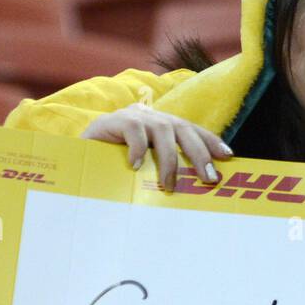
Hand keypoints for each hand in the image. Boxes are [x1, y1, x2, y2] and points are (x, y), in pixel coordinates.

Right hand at [81, 103, 231, 190]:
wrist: (76, 154)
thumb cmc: (114, 164)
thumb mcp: (145, 166)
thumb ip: (164, 168)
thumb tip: (193, 187)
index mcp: (163, 125)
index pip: (192, 130)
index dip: (211, 140)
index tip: (228, 156)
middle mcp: (152, 117)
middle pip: (183, 128)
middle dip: (199, 152)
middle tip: (209, 177)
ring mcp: (134, 116)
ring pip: (162, 130)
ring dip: (170, 159)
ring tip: (169, 184)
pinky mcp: (114, 120)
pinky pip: (133, 130)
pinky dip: (139, 149)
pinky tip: (136, 166)